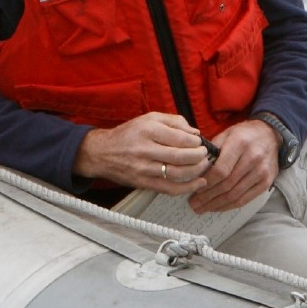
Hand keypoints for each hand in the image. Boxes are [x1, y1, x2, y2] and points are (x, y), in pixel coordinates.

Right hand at [74, 112, 211, 192]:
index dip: (195, 142)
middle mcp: (145, 150)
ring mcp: (144, 168)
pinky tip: (199, 183)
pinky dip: (187, 188)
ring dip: (197, 170)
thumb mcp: (149, 119)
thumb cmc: (128, 134)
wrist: (102, 152)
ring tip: (203, 165)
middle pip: (181, 157)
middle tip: (204, 154)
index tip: (199, 142)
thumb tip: (195, 133)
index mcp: (148, 131)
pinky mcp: (144, 183)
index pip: (180, 138)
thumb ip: (174, 122)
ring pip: (177, 173)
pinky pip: (169, 189)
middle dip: (199, 156)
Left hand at [187, 118, 281, 213]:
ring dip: (217, 204)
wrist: (270, 135)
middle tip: (194, 204)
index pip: (221, 170)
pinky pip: (246, 199)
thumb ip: (212, 151)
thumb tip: (196, 170)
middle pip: (227, 184)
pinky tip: (218, 207)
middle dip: (208, 197)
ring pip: (235, 194)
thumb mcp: (226, 134)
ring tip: (203, 208)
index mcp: (239, 144)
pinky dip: (230, 206)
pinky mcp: (266, 182)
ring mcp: (261, 172)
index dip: (207, 183)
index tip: (195, 189)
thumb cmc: (243, 135)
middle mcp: (253, 158)